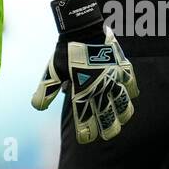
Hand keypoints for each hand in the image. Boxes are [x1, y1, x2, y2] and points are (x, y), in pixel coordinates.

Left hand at [32, 27, 138, 142]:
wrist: (83, 28)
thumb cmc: (65, 51)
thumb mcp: (51, 71)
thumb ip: (45, 91)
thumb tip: (37, 107)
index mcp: (82, 91)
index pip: (85, 119)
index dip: (85, 132)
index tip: (85, 139)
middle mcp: (100, 88)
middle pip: (108, 116)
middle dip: (108, 128)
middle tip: (108, 134)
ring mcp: (113, 78)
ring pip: (123, 103)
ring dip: (122, 113)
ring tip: (122, 120)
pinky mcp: (122, 67)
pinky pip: (130, 82)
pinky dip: (131, 90)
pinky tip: (131, 95)